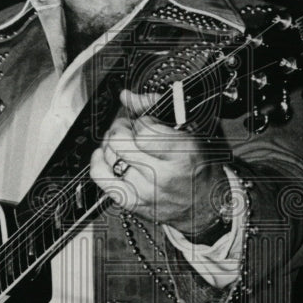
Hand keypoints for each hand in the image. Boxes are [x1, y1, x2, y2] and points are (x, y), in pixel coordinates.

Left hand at [89, 88, 222, 237]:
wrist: (203, 206)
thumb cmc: (198, 168)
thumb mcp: (190, 132)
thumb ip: (157, 108)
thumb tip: (127, 96)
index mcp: (183, 154)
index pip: (143, 129)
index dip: (140, 120)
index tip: (147, 122)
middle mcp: (163, 175)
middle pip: (120, 141)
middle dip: (120, 127)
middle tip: (128, 127)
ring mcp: (145, 191)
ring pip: (109, 156)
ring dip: (111, 143)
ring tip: (121, 141)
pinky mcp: (131, 202)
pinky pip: (101, 176)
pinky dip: (98, 161)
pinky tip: (106, 155)